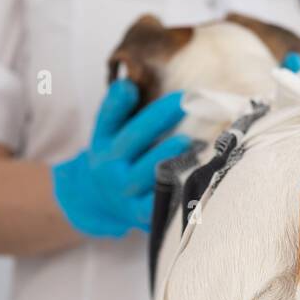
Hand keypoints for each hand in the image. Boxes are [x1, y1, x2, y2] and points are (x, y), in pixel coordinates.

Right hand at [51, 81, 191, 238]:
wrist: (99, 203)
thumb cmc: (118, 158)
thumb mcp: (109, 133)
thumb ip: (117, 108)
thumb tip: (128, 85)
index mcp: (103, 142)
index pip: (109, 116)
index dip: (121, 100)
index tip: (136, 85)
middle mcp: (109, 166)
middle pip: (135, 137)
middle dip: (161, 117)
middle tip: (188, 102)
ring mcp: (125, 191)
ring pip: (152, 170)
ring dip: (176, 155)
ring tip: (199, 142)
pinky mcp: (140, 213)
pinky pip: (163, 202)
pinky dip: (180, 190)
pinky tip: (200, 177)